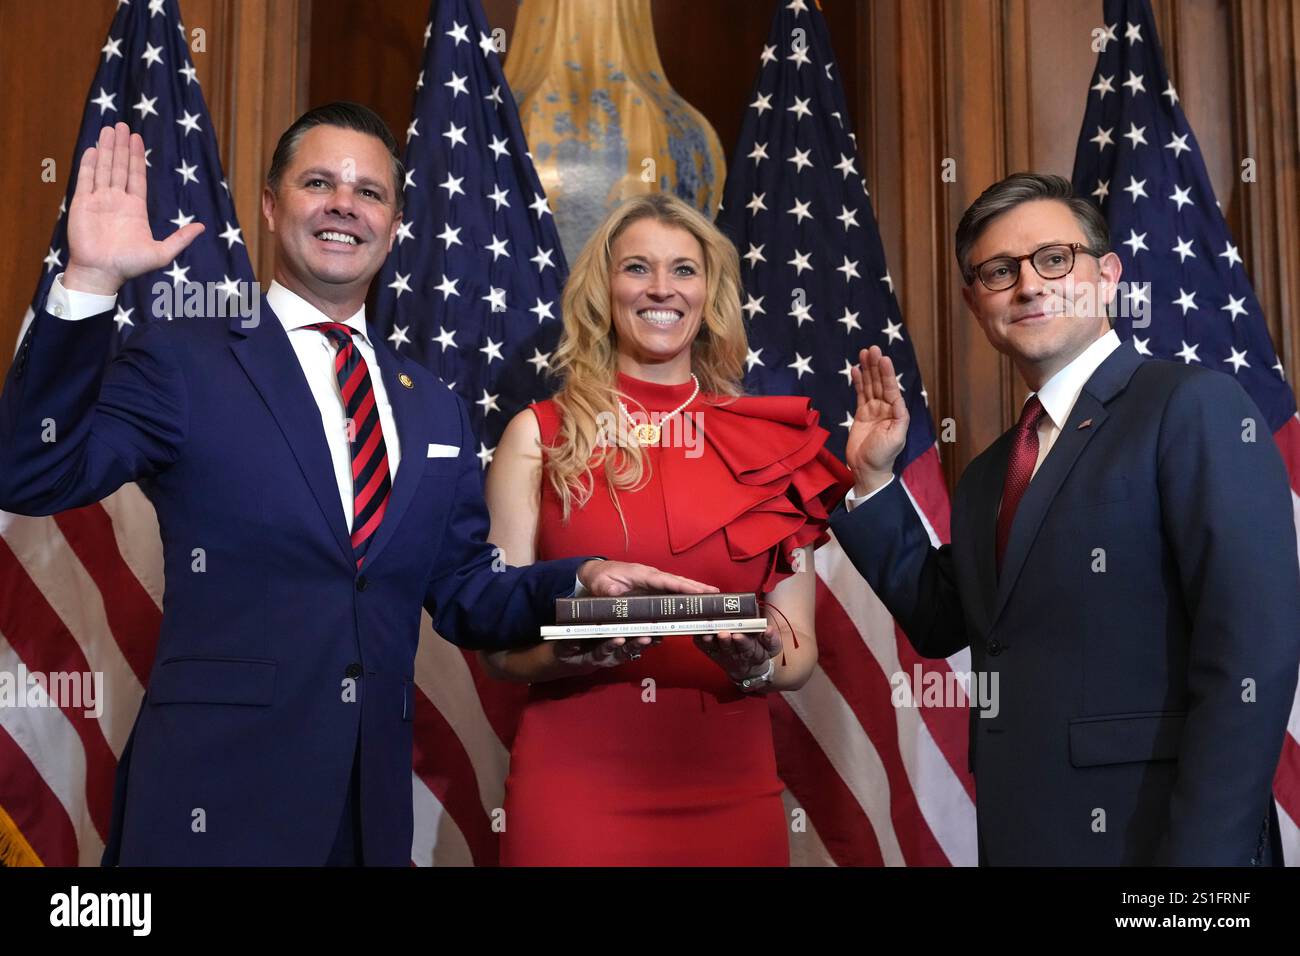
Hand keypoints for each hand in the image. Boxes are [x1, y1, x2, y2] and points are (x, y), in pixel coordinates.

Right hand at [63, 123, 204, 294]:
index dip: (136, 157)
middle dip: (121, 146)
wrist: (101, 273)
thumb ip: (181, 239)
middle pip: (119, 167)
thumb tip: (203, 227)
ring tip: (109, 129)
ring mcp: (98, 200)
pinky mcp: (81, 203)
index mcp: (135, 208)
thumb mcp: (162, 253)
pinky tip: (92, 148)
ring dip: (106, 149)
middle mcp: (117, 200)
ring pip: (103, 168)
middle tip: (123, 125)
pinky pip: (85, 179)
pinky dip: (88, 163)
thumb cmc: (129, 265)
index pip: (136, 176)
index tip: (137, 139)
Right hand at [553, 635, 660, 669]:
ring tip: (656, 635)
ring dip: (645, 643)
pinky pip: (637, 647)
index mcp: (594, 656)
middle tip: (646, 638)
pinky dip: (648, 641)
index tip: (618, 639)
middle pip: (624, 652)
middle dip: (635, 645)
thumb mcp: (563, 649)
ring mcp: (618, 654)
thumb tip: (572, 639)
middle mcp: (609, 657)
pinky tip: (658, 634)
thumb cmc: (567, 652)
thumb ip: (568, 644)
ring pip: (633, 650)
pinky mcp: (624, 650)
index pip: (602, 651)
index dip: (610, 646)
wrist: (573, 661)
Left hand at [577, 560, 717, 596]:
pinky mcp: (651, 589)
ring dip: (694, 591)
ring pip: (677, 587)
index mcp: (643, 575)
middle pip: (678, 582)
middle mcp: (652, 577)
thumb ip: (610, 593)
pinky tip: (693, 604)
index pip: (667, 581)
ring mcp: (652, 583)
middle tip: (716, 594)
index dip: (685, 587)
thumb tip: (617, 598)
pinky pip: (670, 593)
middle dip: (697, 588)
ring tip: (712, 597)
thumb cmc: (600, 577)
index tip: (701, 591)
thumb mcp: (602, 586)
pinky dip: (683, 596)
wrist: (595, 573)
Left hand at [693, 625, 780, 683]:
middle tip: (722, 633)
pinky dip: (700, 641)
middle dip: (724, 640)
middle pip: (727, 646)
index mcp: (750, 650)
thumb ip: (771, 639)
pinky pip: (703, 646)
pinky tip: (698, 633)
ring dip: (710, 641)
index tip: (738, 635)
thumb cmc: (760, 650)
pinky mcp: (711, 650)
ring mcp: (721, 652)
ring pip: (714, 647)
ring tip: (707, 634)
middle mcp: (733, 652)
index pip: (745, 646)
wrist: (749, 665)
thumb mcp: (772, 647)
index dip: (741, 641)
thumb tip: (769, 630)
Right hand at [845, 345, 908, 495]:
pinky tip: (855, 369)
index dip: (887, 374)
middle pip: (880, 382)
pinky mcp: (861, 414)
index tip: (883, 359)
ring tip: (864, 353)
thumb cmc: (883, 457)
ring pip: (870, 385)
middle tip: (872, 349)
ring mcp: (873, 410)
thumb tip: (899, 400)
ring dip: (867, 369)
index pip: (891, 388)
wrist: (866, 470)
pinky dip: (858, 382)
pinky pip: (860, 394)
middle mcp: (885, 408)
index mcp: (896, 412)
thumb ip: (899, 419)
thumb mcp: (896, 438)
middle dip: (876, 366)